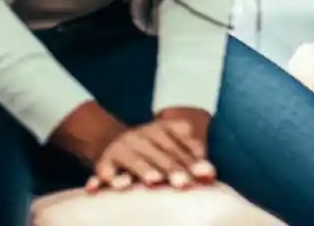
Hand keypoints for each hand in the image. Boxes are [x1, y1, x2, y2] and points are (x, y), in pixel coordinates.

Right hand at [86, 108, 215, 192]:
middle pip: (161, 152)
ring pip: (135, 160)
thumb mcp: (172, 147)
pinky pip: (105, 170)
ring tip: (155, 181)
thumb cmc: (154, 150)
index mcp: (162, 128)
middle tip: (184, 182)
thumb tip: (210, 175)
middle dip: (173, 168)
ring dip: (144, 170)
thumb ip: (192, 158)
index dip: (193, 158)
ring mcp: (122, 147)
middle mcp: (142, 135)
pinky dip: (108, 177)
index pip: (180, 142)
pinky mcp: (104, 162)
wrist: (114, 142)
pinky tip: (116, 185)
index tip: (206, 173)